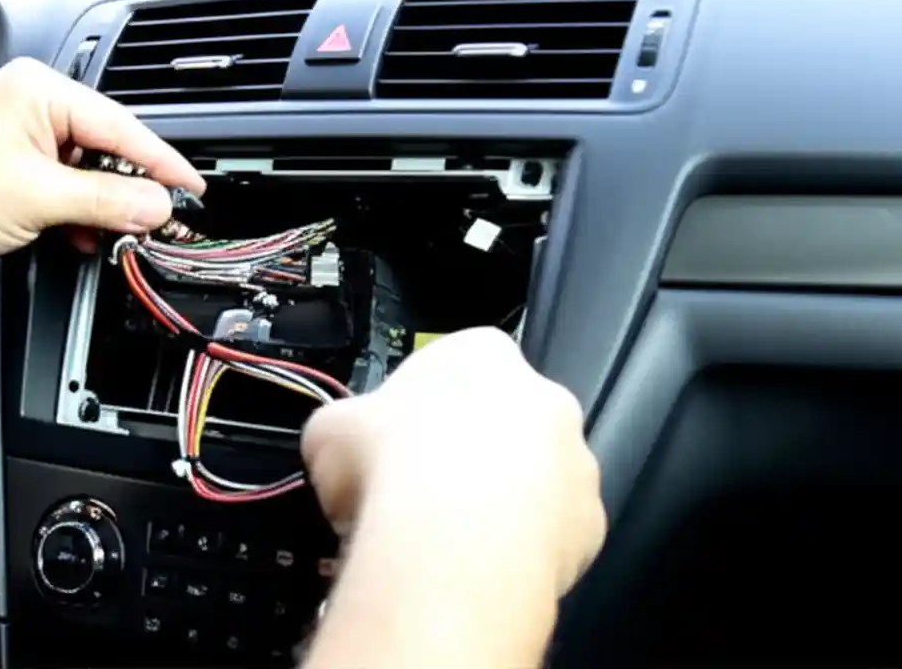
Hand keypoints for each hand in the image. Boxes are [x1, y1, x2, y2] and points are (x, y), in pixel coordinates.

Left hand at [0, 56, 204, 262]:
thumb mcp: (40, 200)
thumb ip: (107, 201)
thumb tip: (155, 205)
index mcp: (38, 89)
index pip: (121, 125)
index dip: (161, 162)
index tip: (192, 187)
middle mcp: (30, 103)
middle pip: (106, 146)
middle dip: (128, 189)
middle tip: (156, 220)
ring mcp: (19, 133)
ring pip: (86, 170)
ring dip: (100, 207)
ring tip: (114, 235)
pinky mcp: (12, 164)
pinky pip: (62, 184)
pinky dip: (76, 211)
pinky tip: (82, 235)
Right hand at [302, 327, 605, 597]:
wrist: (448, 542)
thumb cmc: (394, 469)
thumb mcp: (330, 428)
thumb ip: (344, 426)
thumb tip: (338, 446)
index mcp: (481, 354)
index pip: (451, 370)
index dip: (416, 410)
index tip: (392, 443)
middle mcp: (542, 399)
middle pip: (498, 423)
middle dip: (463, 455)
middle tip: (416, 492)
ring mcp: (574, 462)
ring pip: (533, 480)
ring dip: (496, 502)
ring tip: (445, 538)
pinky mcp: (589, 525)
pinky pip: (551, 535)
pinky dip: (519, 550)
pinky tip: (476, 565)